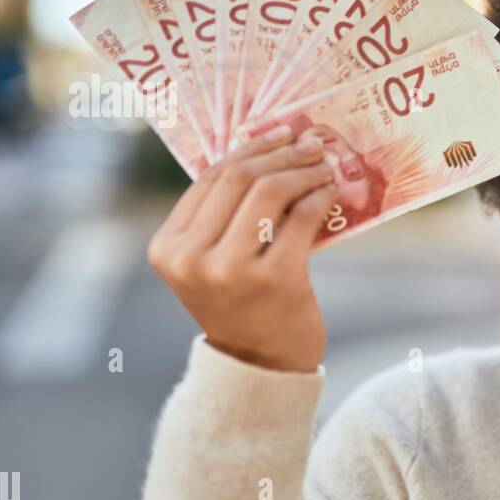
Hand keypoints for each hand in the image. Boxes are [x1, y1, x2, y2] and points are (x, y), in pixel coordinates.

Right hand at [147, 124, 339, 372]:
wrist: (262, 366)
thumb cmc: (243, 304)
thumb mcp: (215, 260)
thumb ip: (225, 212)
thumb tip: (267, 142)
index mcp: (168, 247)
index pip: (211, 177)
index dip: (251, 148)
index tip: (283, 133)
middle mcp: (191, 258)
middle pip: (240, 178)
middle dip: (282, 153)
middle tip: (312, 144)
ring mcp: (232, 270)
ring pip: (271, 191)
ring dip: (304, 171)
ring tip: (325, 167)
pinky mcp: (275, 279)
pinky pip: (302, 218)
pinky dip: (320, 198)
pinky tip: (331, 195)